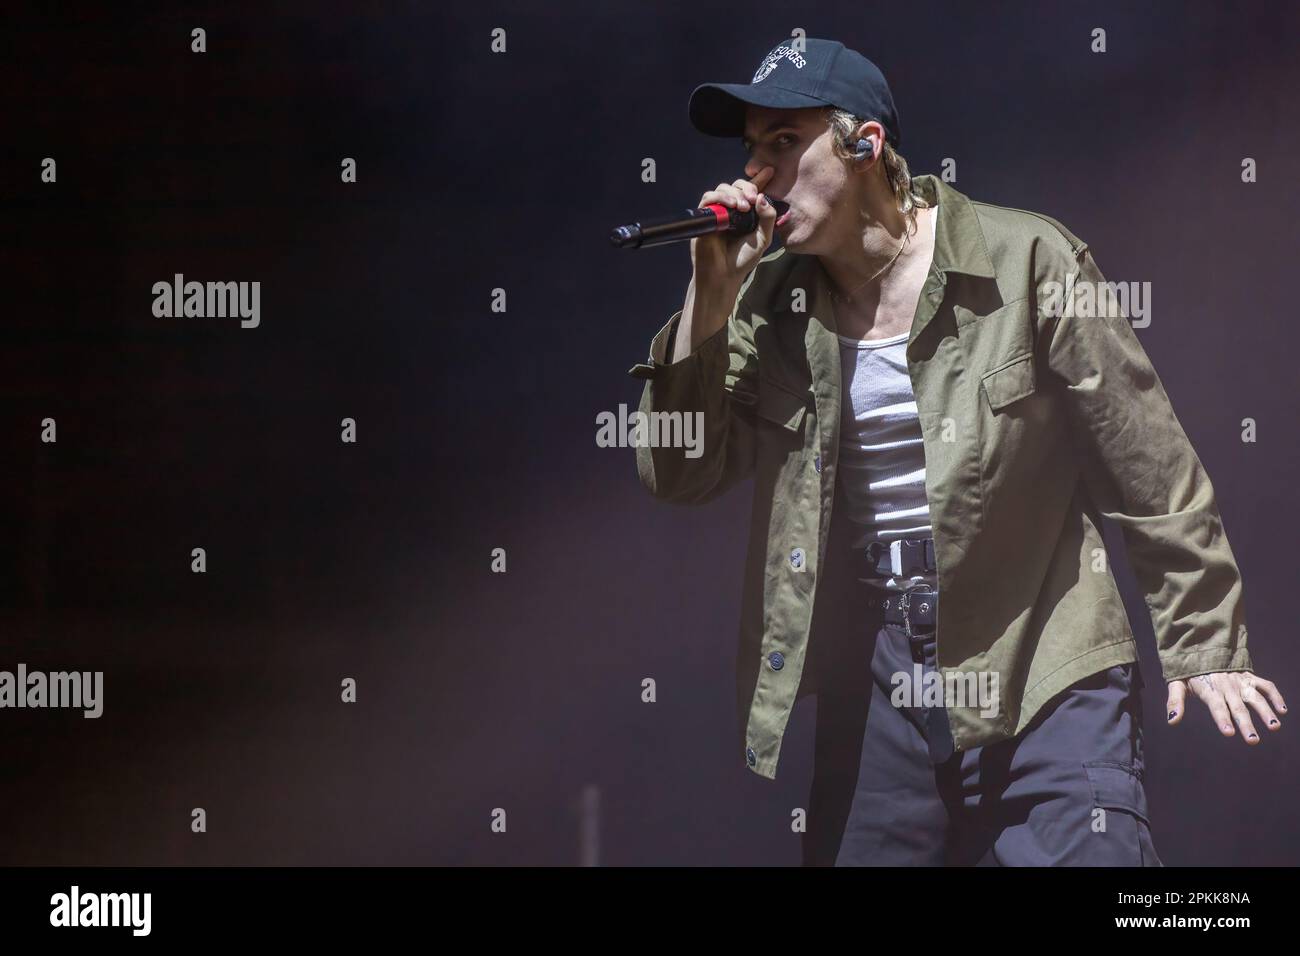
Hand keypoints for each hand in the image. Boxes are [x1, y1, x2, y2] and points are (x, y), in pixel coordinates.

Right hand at [690, 165, 777, 287]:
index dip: (759, 179)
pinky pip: (708, 198)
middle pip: (735, 186)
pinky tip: (732, 206)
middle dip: (746, 187)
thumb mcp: (763, 238)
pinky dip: (720, 198)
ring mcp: (717, 212)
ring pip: (722, 189)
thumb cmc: (742, 260)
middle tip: (753, 199)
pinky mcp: (704, 217)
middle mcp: (730, 210)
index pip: (751, 192)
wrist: (724, 275)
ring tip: (743, 206)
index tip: (770, 171)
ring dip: (734, 193)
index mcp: (745, 214)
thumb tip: (761, 197)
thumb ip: (767, 218)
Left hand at [1167, 672, 1286, 743]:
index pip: (1216, 706)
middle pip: (1238, 707)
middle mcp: (1227, 687)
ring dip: (1265, 712)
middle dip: (1246, 724)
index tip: (1229, 733)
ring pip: (1255, 697)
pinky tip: (1282, 710)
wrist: (1201, 646)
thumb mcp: (1177, 683)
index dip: (1222, 719)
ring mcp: (1240, 681)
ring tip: (1274, 727)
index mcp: (1209, 689)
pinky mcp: (1249, 677)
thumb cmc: (1189, 671)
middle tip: (1253, 740)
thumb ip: (1175, 702)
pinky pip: (1265, 685)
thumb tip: (1171, 721)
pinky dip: (1275, 696)